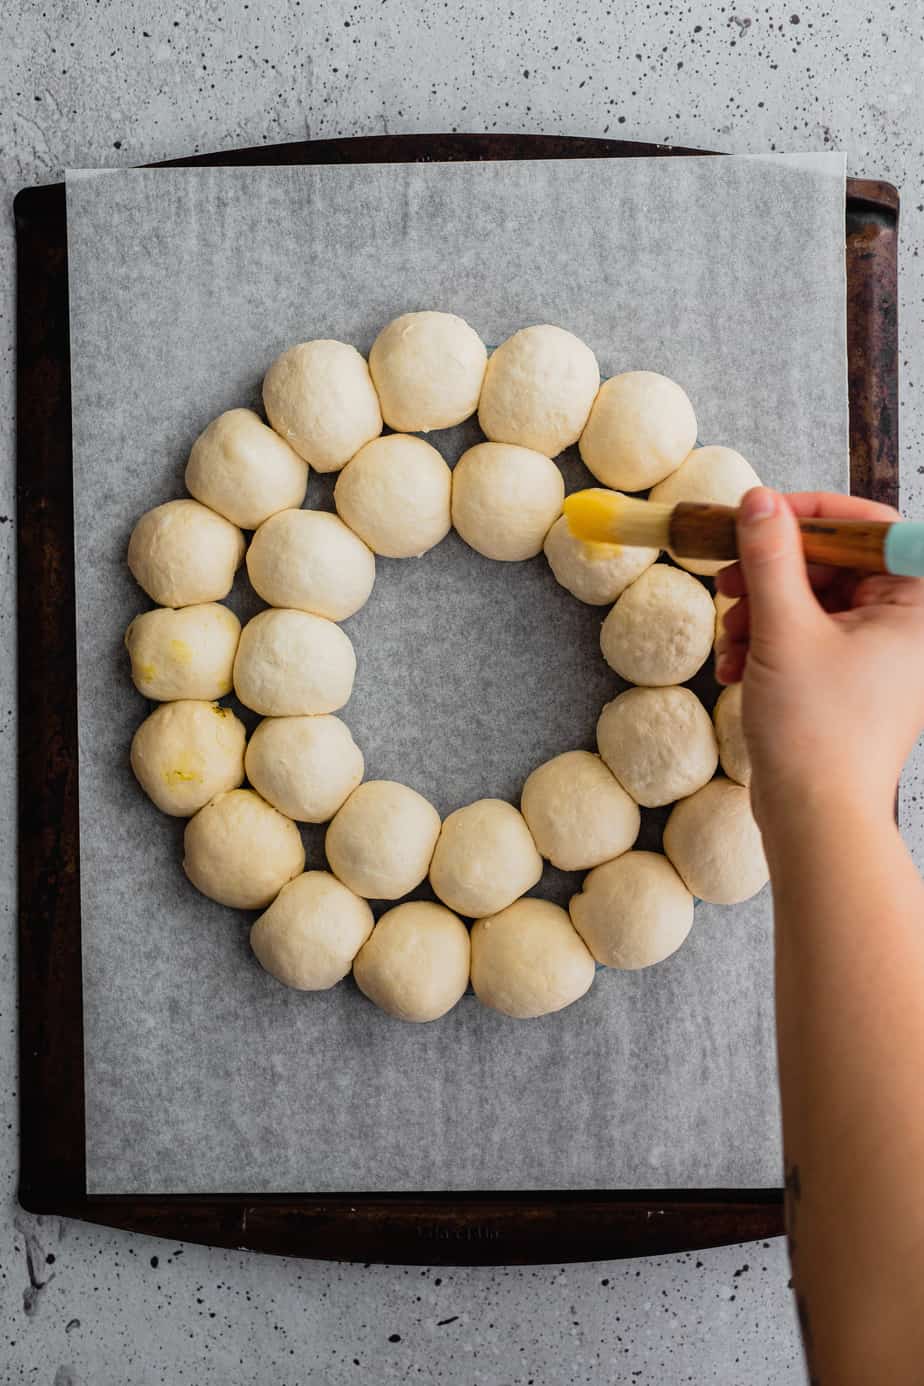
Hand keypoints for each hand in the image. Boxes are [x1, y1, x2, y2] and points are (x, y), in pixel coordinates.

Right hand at [715, 488, 923, 835]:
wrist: (817, 818)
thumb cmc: (819, 734)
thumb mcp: (786, 630)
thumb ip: (772, 557)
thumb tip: (760, 501)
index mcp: (917, 605)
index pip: (869, 527)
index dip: (811, 513)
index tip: (761, 514)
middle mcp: (908, 626)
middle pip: (835, 564)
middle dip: (773, 573)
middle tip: (730, 578)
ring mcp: (880, 655)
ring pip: (813, 601)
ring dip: (761, 612)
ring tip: (731, 638)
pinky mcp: (851, 681)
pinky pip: (806, 638)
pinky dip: (766, 644)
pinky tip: (735, 666)